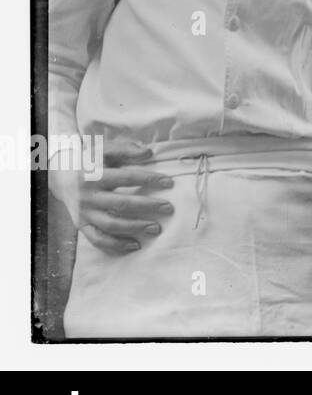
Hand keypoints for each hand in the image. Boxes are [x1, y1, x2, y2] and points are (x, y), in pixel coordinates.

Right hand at [49, 140, 173, 254]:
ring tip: (156, 228)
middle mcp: (88, 196)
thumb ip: (126, 149)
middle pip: (121, 204)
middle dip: (147, 206)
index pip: (126, 178)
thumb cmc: (89, 161)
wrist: (58, 176)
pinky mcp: (82, 225)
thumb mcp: (104, 149)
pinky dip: (116, 245)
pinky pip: (98, 239)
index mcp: (94, 175)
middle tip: (168, 207)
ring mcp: (85, 213)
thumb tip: (148, 152)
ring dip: (135, 228)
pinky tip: (135, 245)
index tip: (169, 182)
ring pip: (111, 224)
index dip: (149, 180)